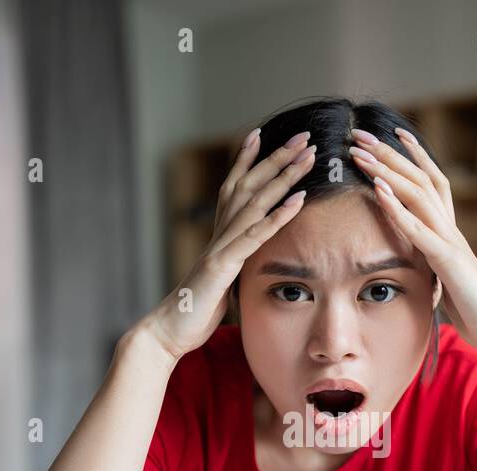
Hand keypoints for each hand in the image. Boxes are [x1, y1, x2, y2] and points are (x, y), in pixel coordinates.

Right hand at [145, 128, 316, 361]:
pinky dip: (277, 216)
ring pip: (255, 202)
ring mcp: (220, 246)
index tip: (262, 133)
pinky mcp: (222, 265)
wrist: (169, 330)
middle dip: (277, 158)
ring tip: (307, 156)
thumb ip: (234, 266)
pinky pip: (254, 236)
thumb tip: (246, 263)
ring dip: (284, 177)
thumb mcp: (222, 283)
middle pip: (250, 185)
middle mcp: (219, 233)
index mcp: (219, 236)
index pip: (234, 188)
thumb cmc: (195, 310)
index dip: (248, 160)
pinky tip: (297, 200)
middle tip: (303, 136)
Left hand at [348, 127, 476, 362]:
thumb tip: (415, 260)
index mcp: (450, 231)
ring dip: (387, 171)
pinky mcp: (447, 260)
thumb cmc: (473, 310)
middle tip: (361, 133)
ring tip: (361, 153)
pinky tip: (377, 189)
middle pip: (420, 178)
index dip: (414, 156)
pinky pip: (418, 228)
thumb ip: (430, 263)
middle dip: (390, 154)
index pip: (433, 182)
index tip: (393, 134)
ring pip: (418, 194)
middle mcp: (451, 228)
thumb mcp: (444, 280)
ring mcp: (451, 241)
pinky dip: (396, 207)